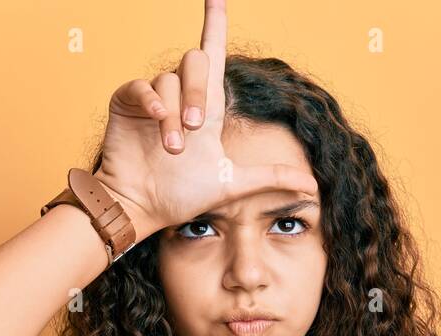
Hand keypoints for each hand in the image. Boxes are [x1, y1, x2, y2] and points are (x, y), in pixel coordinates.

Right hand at [93, 0, 318, 241]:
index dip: (215, 22)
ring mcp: (153, 99)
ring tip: (172, 148)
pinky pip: (141, 86)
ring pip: (169, 81)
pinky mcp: (127, 104)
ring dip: (173, 115)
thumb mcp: (233, 184)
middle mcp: (180, 96)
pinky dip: (151, 101)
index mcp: (206, 107)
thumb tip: (312, 185)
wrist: (145, 207)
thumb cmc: (183, 196)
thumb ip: (270, 177)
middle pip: (195, 62)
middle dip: (197, 94)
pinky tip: (156, 120)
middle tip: (194, 130)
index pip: (213, 53)